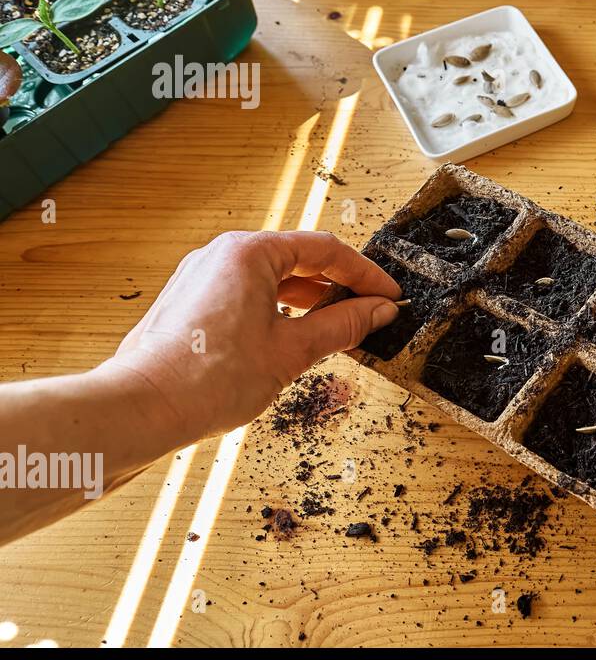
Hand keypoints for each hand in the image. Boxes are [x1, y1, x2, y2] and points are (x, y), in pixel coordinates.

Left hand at [108, 230, 400, 440]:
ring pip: (272, 277)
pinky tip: (294, 336)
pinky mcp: (191, 302)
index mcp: (249, 253)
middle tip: (369, 312)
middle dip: (338, 286)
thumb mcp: (292, 351)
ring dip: (310, 299)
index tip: (388, 295)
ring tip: (337, 328)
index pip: (325, 250)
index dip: (364, 274)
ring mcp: (202, 277)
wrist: (142, 408)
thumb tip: (377, 312)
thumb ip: (342, 325)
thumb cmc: (206, 379)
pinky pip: (248, 293)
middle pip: (298, 258)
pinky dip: (279, 309)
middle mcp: (222, 255)